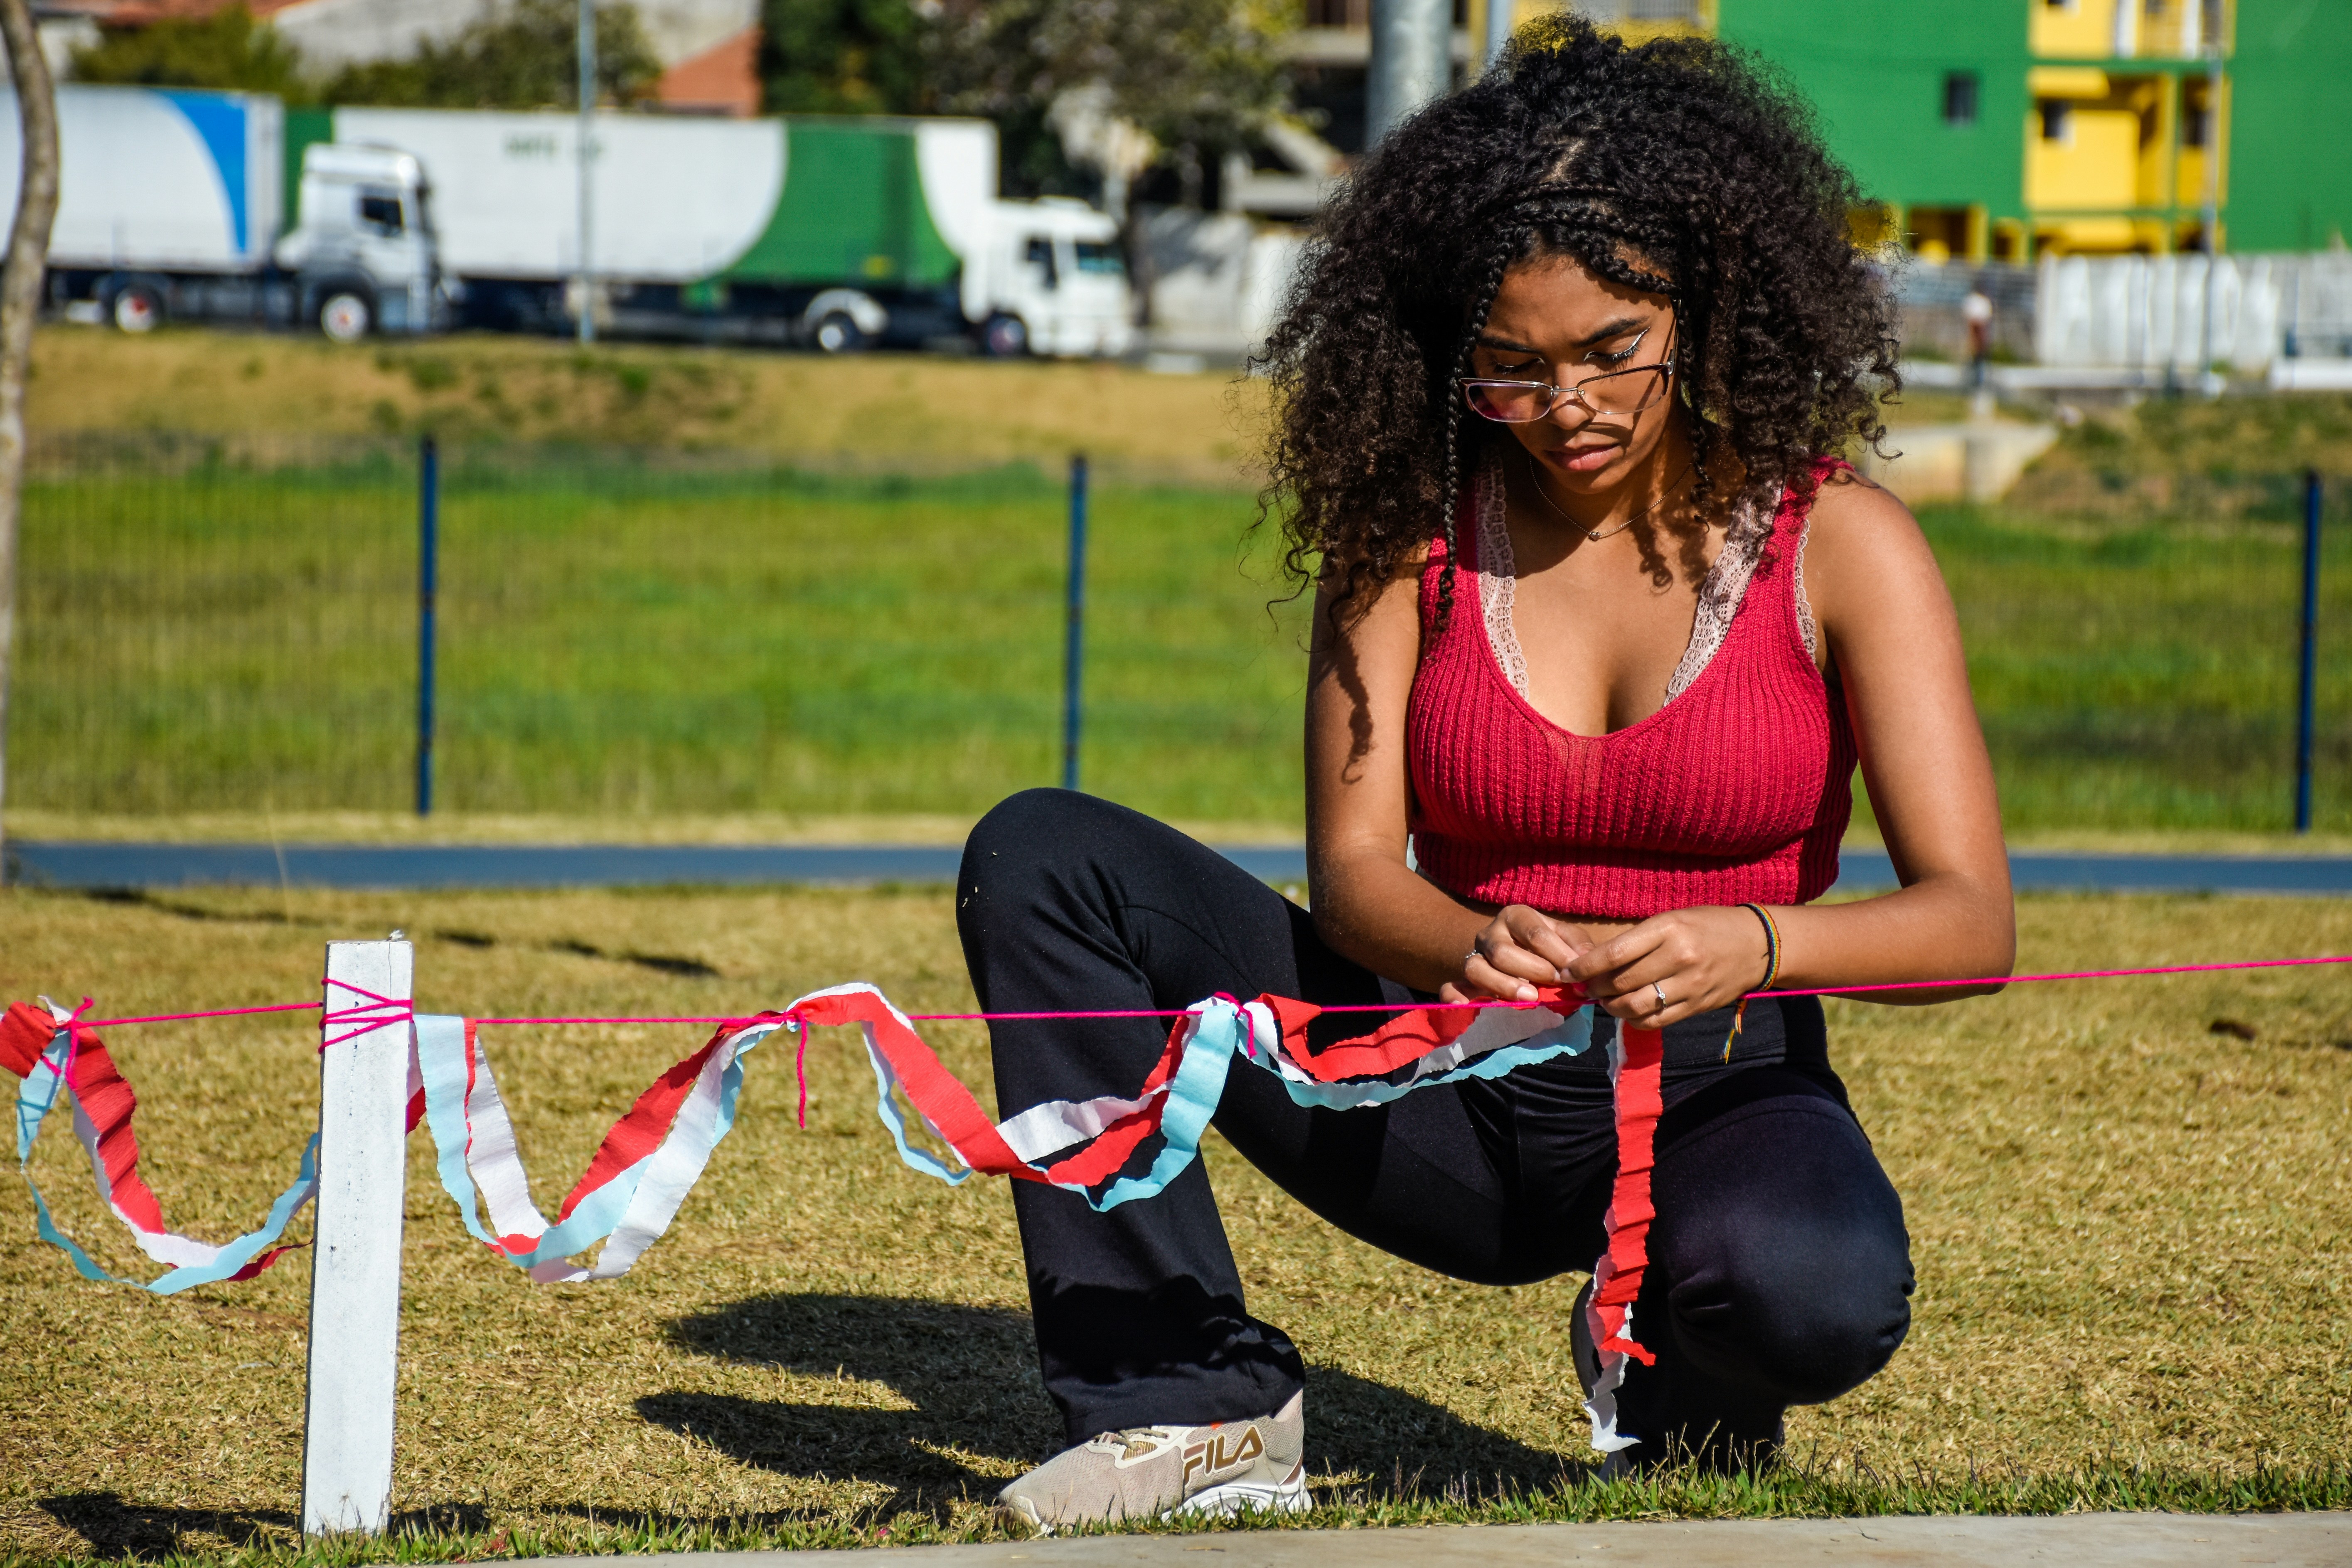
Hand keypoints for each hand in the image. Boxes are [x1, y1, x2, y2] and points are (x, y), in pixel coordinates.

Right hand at [1442, 904, 1592, 1003]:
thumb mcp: (1567, 939)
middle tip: (1553, 982)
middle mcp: (1490, 933)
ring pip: (1475, 967)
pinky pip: (1450, 986)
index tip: (1573, 973)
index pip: (1534, 932)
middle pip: (1501, 950)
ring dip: (1502, 985)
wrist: (1523, 954)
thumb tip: (1586, 962)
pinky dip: (1454, 997)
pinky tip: (1463, 1006)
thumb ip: (1578, 947)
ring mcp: (1474, 956)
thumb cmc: (1551, 947)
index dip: (1556, 954)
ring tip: (1530, 998)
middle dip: (1531, 969)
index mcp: (1516, 916)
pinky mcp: (1465, 981)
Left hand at [1563, 905, 1773, 1026]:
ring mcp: (1689, 985)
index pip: (1615, 953)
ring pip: (1635, 1007)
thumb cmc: (1708, 925)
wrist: (1757, 945)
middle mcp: (1678, 957)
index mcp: (1668, 929)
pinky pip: (1655, 1021)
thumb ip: (1638, 940)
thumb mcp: (1672, 919)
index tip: (1568, 972)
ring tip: (1603, 1000)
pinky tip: (1628, 1011)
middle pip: (1620, 982)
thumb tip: (1597, 961)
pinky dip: (1634, 1019)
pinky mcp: (1697, 1006)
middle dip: (1594, 988)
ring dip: (1611, 1007)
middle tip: (1583, 987)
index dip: (1585, 967)